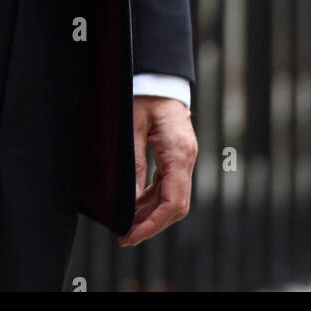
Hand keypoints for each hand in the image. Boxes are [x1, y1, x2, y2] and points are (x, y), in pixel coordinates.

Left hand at [117, 95, 197, 246]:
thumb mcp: (132, 127)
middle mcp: (186, 158)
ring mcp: (183, 157)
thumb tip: (130, 200)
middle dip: (151, 224)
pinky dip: (152, 198)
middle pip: (175, 205)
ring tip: (126, 224)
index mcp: (178, 152)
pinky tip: (135, 204)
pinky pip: (167, 184)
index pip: (173, 202)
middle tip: (124, 236)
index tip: (132, 235)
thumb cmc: (143, 94)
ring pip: (172, 197)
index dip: (153, 223)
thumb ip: (134, 163)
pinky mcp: (176, 155)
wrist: (157, 74)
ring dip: (151, 213)